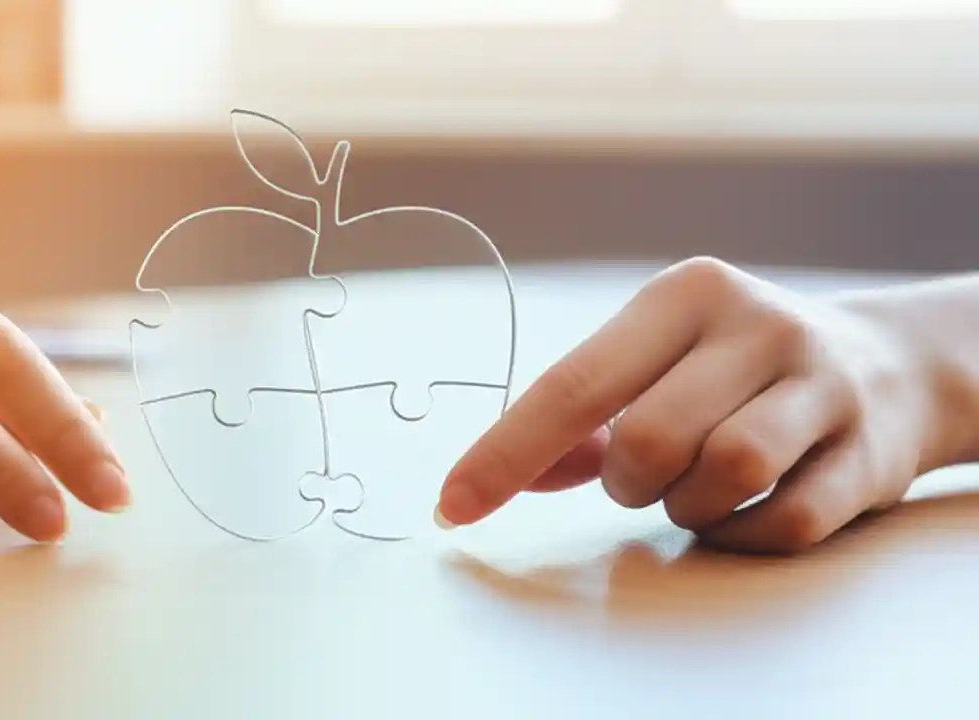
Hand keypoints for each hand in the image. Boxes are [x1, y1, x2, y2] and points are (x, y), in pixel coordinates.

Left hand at [437, 257, 960, 553]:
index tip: (452, 506)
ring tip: (702, 485)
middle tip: (650, 471)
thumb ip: (584, 418)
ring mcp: (822, 385)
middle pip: (648, 441)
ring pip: (723, 475)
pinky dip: (746, 534)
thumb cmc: (737, 371)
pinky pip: (782, 523)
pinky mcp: (869, 453)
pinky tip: (751, 506)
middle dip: (629, 481)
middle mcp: (754, 325)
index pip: (572, 384)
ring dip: (691, 505)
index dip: (505, 454)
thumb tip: (517, 474)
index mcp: (684, 295)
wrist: (890, 367)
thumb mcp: (659, 363)